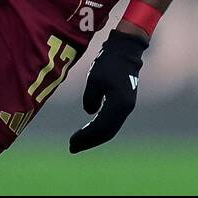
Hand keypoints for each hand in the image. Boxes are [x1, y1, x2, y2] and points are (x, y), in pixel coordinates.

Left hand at [68, 29, 147, 152]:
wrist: (125, 50)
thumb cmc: (108, 62)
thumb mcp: (94, 80)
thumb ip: (91, 99)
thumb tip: (90, 112)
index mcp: (119, 105)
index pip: (100, 128)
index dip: (85, 137)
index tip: (71, 143)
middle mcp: (125, 109)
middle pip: (106, 132)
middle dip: (89, 141)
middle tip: (72, 147)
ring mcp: (126, 106)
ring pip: (110, 128)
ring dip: (94, 135)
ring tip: (78, 141)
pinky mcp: (124, 102)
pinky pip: (112, 120)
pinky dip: (100, 127)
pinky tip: (89, 128)